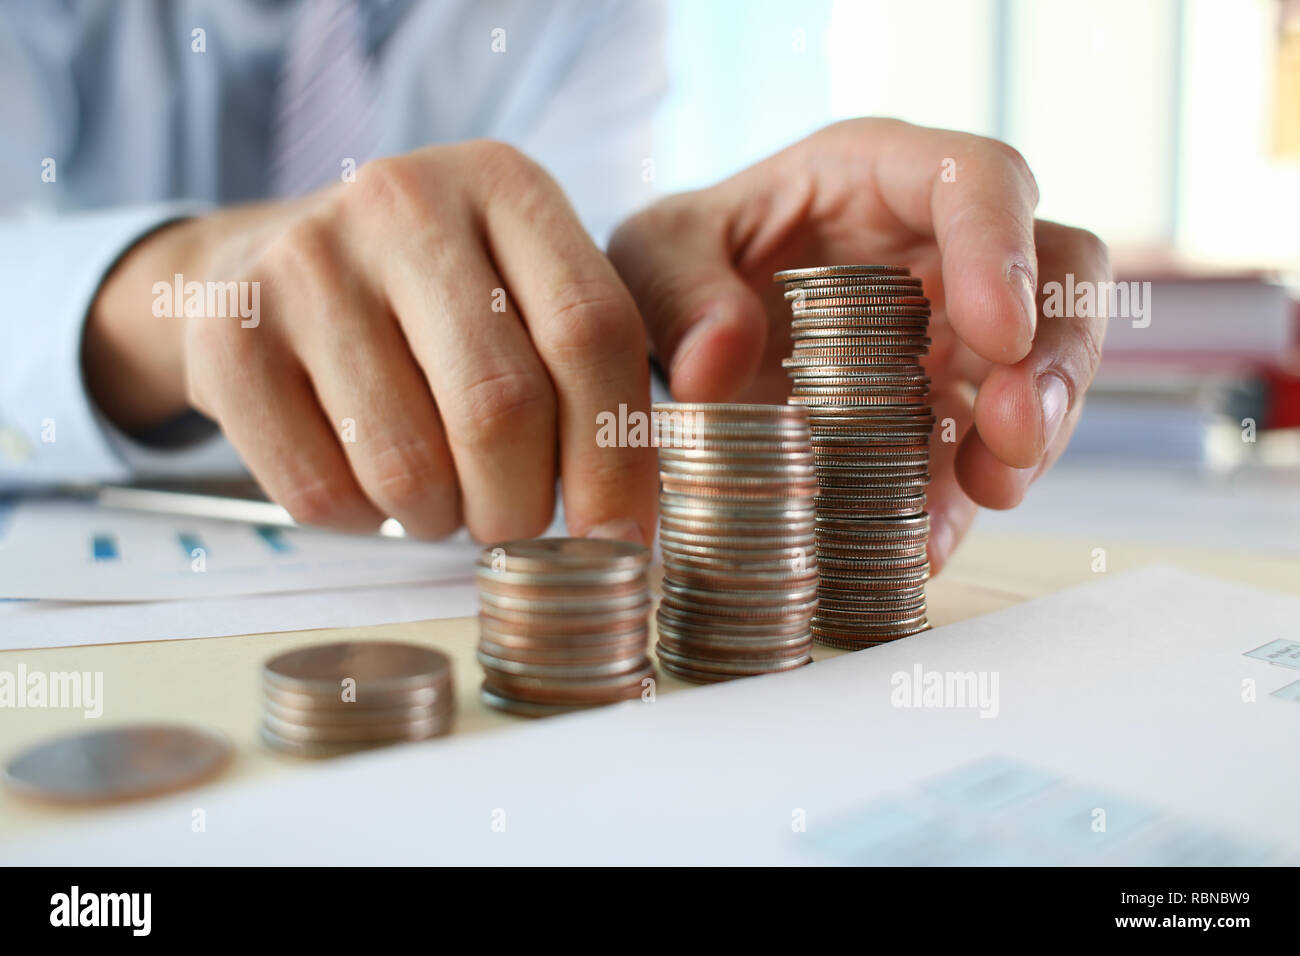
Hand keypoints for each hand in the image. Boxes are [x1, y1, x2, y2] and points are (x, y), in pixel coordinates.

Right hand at [84, 141, 657, 541]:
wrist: (260, 265)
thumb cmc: (428, 300)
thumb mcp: (524, 287)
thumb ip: (593, 369)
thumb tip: (627, 526)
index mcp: (504, 185)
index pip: (592, 331)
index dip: (617, 456)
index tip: (619, 537)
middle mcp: (404, 202)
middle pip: (501, 406)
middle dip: (520, 505)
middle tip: (513, 525)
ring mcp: (307, 262)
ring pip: (408, 465)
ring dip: (438, 518)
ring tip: (438, 498)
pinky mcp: (229, 333)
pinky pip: (319, 489)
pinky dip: (360, 521)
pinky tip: (366, 486)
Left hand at [609, 119, 1109, 572]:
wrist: (681, 319)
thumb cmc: (682, 258)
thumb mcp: (654, 255)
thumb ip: (678, 294)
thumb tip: (716, 369)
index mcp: (880, 173)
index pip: (978, 178)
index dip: (1004, 248)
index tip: (998, 334)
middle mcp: (940, 245)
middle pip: (1058, 271)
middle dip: (1054, 355)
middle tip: (1015, 434)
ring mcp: (954, 329)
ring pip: (1043, 365)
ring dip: (1034, 434)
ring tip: (989, 493)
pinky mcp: (943, 407)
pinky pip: (977, 449)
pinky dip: (959, 499)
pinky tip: (928, 545)